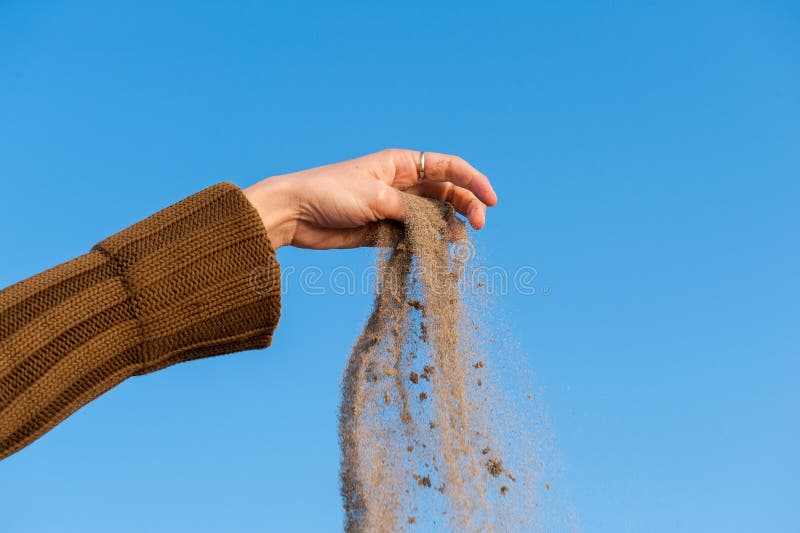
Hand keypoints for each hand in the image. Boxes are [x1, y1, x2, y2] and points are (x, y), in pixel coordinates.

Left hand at [243, 149, 496, 249]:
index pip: (447, 167)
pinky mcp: (381, 231)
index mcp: (399, 164)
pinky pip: (412, 237)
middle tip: (477, 228)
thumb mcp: (374, 196)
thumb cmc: (329, 193)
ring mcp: (392, 208)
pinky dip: (425, 245)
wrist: (293, 214)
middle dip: (464, 207)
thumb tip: (436, 225)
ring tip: (456, 244)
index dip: (473, 181)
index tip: (491, 201)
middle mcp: (399, 184)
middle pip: (444, 193)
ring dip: (446, 229)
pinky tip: (435, 254)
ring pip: (431, 217)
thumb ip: (407, 209)